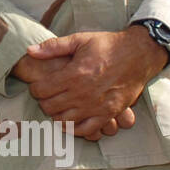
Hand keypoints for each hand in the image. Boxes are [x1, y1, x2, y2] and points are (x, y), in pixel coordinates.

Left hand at [23, 28, 166, 140]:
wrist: (139, 54)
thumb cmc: (108, 45)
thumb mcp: (80, 39)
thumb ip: (53, 47)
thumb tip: (30, 51)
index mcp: (74, 75)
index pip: (41, 91)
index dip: (35, 88)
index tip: (39, 85)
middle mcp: (83, 93)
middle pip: (50, 107)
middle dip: (44, 102)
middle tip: (48, 96)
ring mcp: (97, 106)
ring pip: (65, 121)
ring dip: (57, 115)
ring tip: (59, 107)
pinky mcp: (109, 114)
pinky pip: (87, 130)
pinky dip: (76, 129)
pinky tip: (72, 121)